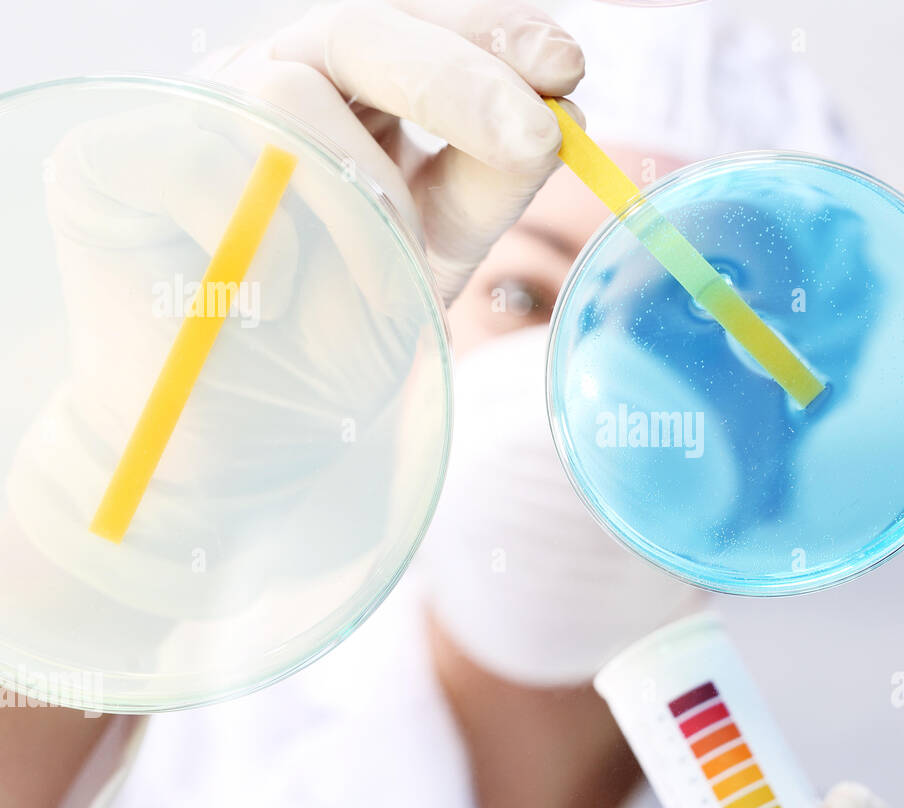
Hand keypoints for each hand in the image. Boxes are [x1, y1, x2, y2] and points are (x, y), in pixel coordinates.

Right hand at [9, 0, 584, 619]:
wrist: (236, 445)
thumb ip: (486, 183)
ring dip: (365, 203)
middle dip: (462, 82)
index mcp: (350, 98)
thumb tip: (555, 112)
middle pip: (363, 28)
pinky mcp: (113, 162)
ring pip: (290, 93)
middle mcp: (268, 86)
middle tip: (538, 136)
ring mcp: (191, 113)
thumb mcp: (437, 256)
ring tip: (380, 287)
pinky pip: (206, 163)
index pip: (420, 28)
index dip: (491, 33)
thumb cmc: (332, 347)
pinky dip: (266, 244)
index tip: (567, 67)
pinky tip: (274, 301)